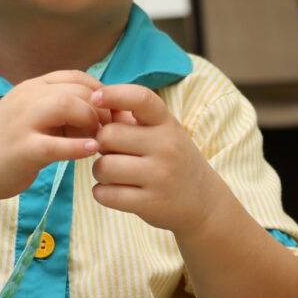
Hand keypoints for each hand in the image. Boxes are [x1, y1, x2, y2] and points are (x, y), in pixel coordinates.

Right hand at [0, 70, 107, 201]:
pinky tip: (90, 150)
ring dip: (90, 121)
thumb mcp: (34, 118)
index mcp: (30, 88)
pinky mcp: (21, 149)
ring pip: (66, 105)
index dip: (101, 92)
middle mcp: (24, 98)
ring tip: (98, 140)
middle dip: (100, 108)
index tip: (110, 112)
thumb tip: (103, 109)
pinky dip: (78, 147)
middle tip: (109, 130)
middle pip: (76, 89)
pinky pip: (56, 144)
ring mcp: (20, 122)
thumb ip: (62, 110)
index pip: (75, 76)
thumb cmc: (10, 146)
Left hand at [88, 84, 224, 234]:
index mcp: (168, 125)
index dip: (114, 94)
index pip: (141, 99)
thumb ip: (131, 120)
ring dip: (100, 171)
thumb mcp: (163, 134)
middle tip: (114, 153)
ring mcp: (160, 176)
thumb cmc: (172, 160)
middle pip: (108, 136)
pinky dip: (102, 193)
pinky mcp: (150, 203)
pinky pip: (105, 194)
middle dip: (102, 145)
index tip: (96, 98)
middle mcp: (167, 147)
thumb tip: (94, 104)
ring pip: (103, 167)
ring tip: (114, 174)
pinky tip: (116, 191)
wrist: (203, 202)